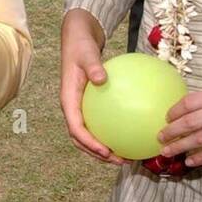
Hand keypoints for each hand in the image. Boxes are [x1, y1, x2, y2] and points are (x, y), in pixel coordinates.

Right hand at [60, 9, 124, 164]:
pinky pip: (101, 123)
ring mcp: (81, 109)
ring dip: (105, 149)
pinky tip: (133, 133)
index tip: (105, 151)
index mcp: (69, 100)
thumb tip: (100, 78)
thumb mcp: (86, 54)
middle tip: (120, 160)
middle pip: (82, 140)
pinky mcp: (90, 106)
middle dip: (99, 154)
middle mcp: (73, 109)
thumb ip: (93, 66)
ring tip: (127, 156)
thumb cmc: (81, 47)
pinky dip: (113, 132)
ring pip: (90, 136)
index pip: (76, 129)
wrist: (78, 40)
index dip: (89, 143)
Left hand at [157, 87, 201, 167]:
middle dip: (171, 131)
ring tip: (168, 151)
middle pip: (191, 121)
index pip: (191, 102)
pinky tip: (189, 161)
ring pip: (200, 138)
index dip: (174, 112)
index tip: (165, 120)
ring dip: (180, 146)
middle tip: (160, 138)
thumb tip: (181, 114)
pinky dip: (199, 158)